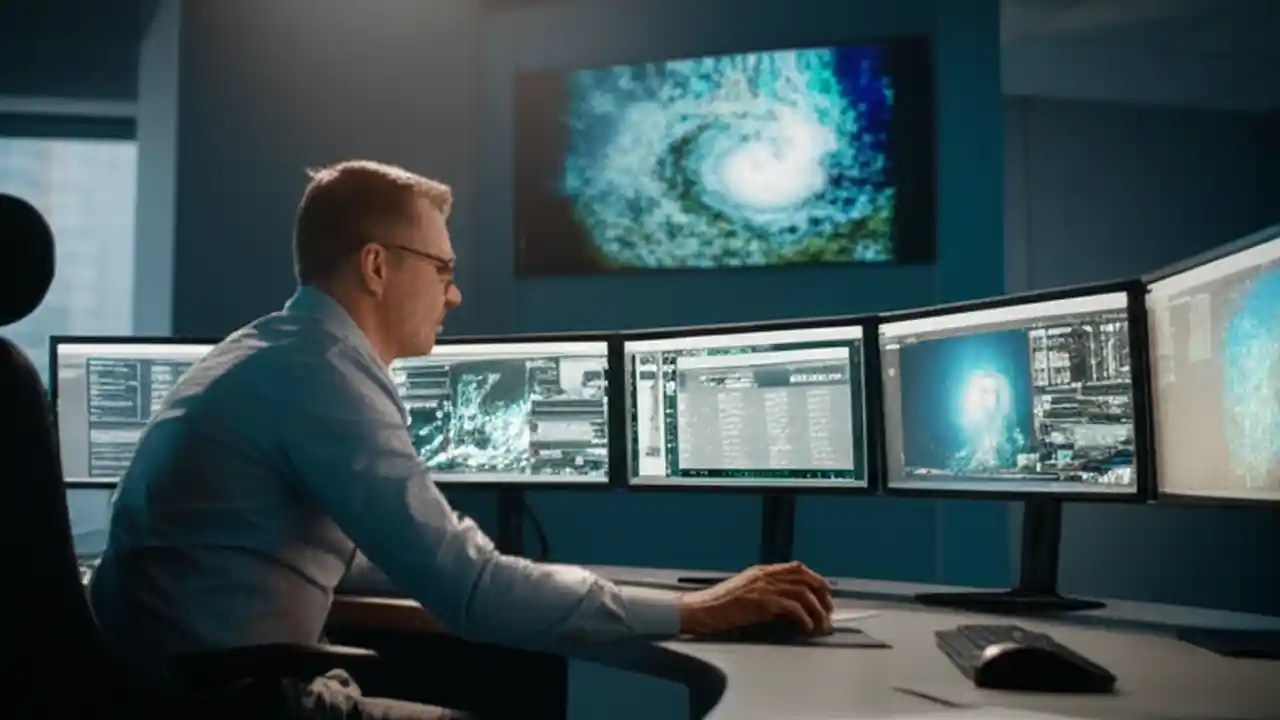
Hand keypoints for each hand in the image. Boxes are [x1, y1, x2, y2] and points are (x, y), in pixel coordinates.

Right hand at [677, 561, 833, 635]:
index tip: (825, 592)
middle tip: (828, 611)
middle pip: (805, 578)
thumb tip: (786, 605)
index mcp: (762, 571)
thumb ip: (764, 592)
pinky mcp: (762, 603)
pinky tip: (806, 628)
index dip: (816, 579)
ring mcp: (764, 588)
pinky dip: (804, 619)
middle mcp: (765, 576)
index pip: (797, 568)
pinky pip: (793, 608)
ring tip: (820, 625)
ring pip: (803, 593)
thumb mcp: (744, 591)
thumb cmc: (718, 605)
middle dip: (822, 594)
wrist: (700, 609)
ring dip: (817, 611)